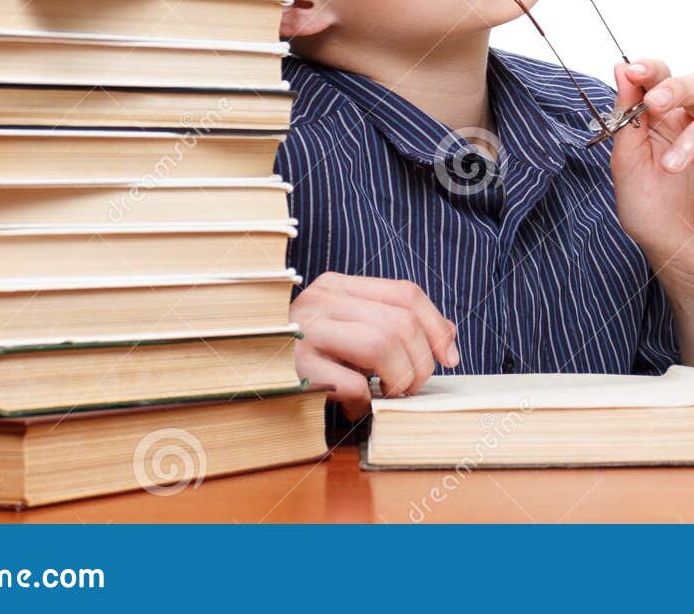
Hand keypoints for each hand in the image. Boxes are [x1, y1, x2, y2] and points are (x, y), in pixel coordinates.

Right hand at [289, 274, 459, 420]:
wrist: (243, 367)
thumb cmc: (309, 353)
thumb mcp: (350, 327)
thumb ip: (392, 322)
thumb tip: (448, 336)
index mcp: (338, 286)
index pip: (406, 292)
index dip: (437, 326)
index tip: (450, 358)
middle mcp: (321, 301)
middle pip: (400, 322)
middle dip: (420, 362)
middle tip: (411, 386)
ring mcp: (305, 332)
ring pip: (382, 344)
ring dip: (398, 379)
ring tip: (388, 394)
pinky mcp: (294, 368)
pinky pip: (351, 384)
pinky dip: (364, 402)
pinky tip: (354, 407)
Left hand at [609, 59, 693, 291]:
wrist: (681, 259)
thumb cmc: (653, 213)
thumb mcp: (628, 169)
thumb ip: (627, 121)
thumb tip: (621, 69)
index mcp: (666, 120)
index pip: (663, 79)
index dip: (651, 69)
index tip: (633, 71)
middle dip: (677, 88)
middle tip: (656, 105)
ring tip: (673, 167)